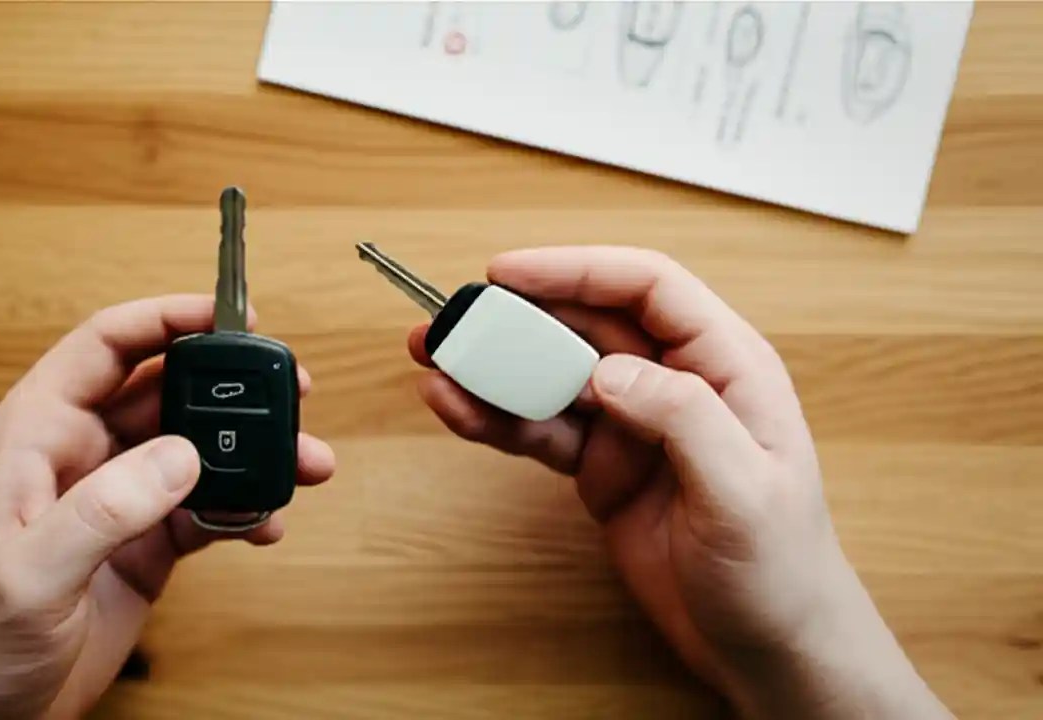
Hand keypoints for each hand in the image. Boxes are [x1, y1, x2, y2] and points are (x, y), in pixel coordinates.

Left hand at [0, 295, 334, 719]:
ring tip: (305, 464)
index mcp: (36, 435)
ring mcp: (118, 497)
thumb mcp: (25, 575)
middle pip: (169, 390)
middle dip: (235, 386)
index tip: (229, 314)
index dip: (166, 319)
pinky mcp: (145, 542)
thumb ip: (102, 510)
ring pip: (199, 448)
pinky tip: (267, 522)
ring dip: (253, 452)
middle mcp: (82, 454)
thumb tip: (181, 455)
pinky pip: (207, 507)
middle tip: (294, 392)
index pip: (106, 347)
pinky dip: (244, 508)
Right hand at [409, 247, 949, 719]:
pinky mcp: (602, 467)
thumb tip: (606, 371)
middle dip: (517, 318)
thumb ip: (681, 418)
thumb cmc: (781, 569)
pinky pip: (541, 429)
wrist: (767, 648)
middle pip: (585, 326)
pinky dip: (499, 419)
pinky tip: (461, 410)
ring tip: (435, 366)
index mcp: (727, 368)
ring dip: (494, 369)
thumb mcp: (743, 491)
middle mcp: (675, 384)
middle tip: (452, 324)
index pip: (648, 290)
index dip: (577, 271)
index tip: (508, 273)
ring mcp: (633, 426)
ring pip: (552, 376)